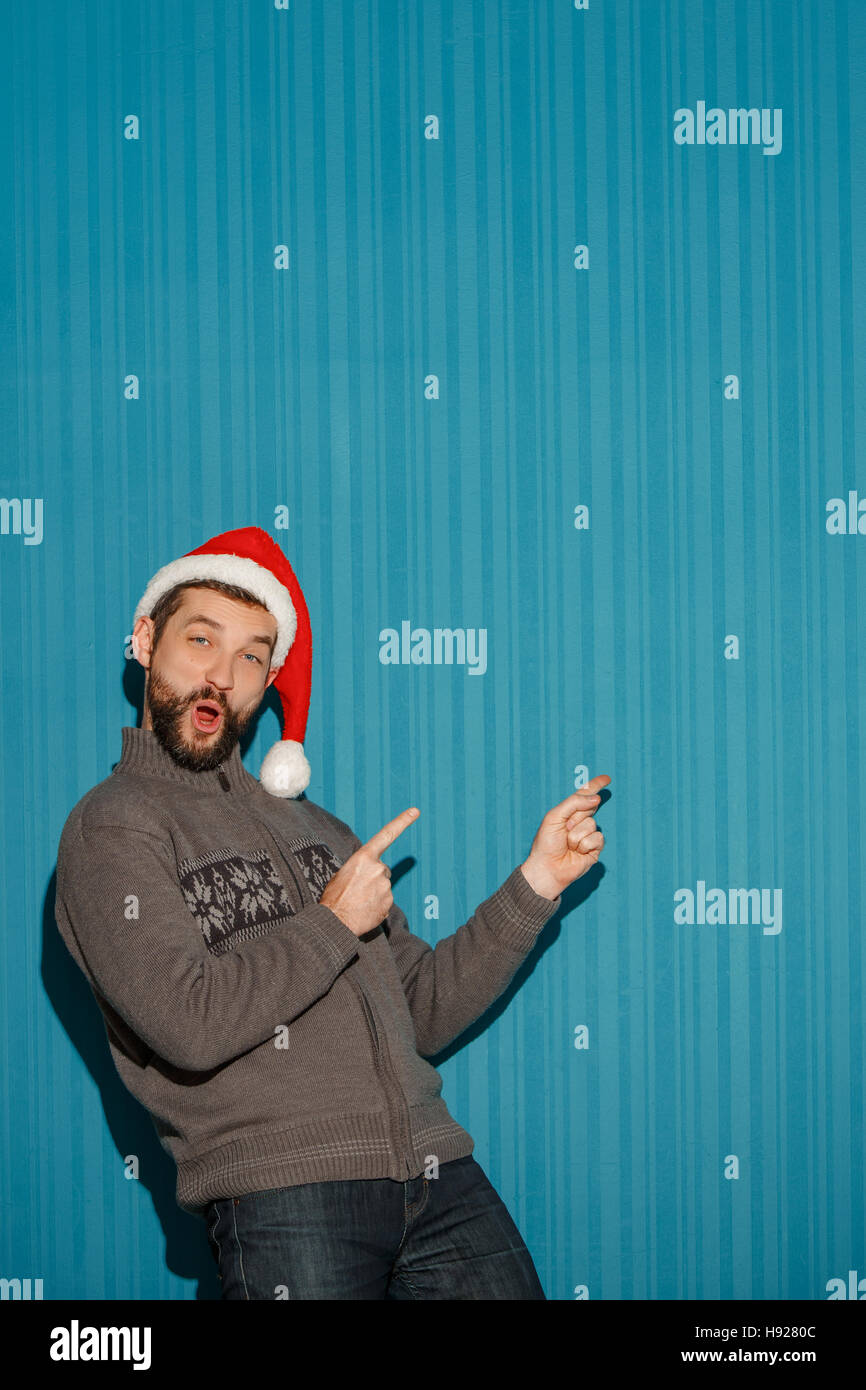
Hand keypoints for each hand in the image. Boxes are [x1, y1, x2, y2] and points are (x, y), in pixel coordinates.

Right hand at [320, 807, 419, 937]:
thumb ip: (360, 868)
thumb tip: (368, 873)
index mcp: (364, 857)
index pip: (386, 835)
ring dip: (374, 893)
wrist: (334, 921)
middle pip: (382, 870)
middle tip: (357, 890)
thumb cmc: (334, 897)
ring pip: (384, 887)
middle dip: (373, 878)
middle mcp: (378, 869)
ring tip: (358, 902)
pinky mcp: (389, 903)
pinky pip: (385, 902)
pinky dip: (377, 906)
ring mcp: (385, 886)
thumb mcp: (343, 873)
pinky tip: (364, 910)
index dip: (402, 822)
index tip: (416, 811)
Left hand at [519, 775, 610, 898]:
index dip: (595, 786)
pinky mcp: (595, 848)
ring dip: (576, 835)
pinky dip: (584, 844)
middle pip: (589, 807)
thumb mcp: (555, 816)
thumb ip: (574, 803)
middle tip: (564, 830)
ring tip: (567, 845)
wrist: (547, 867)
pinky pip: (597, 838)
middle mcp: (581, 822)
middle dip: (575, 817)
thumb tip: (597, 798)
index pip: (585, 795)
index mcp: (570, 813)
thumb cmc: (546, 842)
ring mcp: (589, 834)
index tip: (606, 779)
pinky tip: (576, 852)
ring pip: (591, 824)